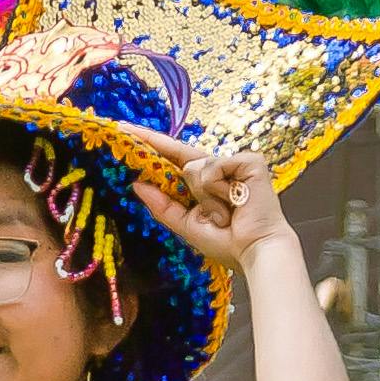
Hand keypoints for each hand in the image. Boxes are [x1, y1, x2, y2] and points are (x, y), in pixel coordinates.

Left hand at [124, 136, 283, 267]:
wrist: (255, 250)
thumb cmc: (227, 242)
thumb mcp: (186, 224)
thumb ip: (162, 205)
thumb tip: (137, 184)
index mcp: (206, 182)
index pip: (175, 159)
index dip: (152, 144)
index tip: (125, 130)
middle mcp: (220, 168)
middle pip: (180, 153)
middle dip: (153, 143)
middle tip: (124, 130)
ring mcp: (234, 162)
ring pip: (193, 167)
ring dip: (202, 196)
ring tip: (223, 214)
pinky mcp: (248, 161)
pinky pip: (210, 168)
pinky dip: (214, 191)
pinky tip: (231, 204)